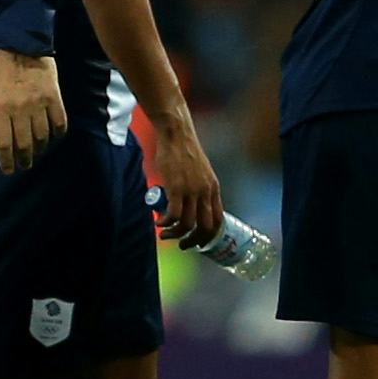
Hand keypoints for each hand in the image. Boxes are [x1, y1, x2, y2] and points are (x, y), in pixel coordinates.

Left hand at [0, 49, 61, 172]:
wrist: (21, 42)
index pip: (4, 144)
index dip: (6, 161)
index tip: (8, 169)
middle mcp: (20, 110)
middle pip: (24, 144)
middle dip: (24, 159)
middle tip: (23, 166)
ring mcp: (39, 104)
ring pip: (42, 137)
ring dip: (39, 149)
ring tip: (36, 154)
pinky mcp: (54, 97)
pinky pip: (59, 122)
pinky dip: (57, 133)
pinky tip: (53, 138)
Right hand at [141, 113, 221, 244]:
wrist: (176, 134)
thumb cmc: (183, 150)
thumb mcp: (199, 172)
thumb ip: (198, 188)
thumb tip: (187, 204)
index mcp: (213, 188)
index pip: (218, 220)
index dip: (209, 235)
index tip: (198, 241)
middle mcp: (205, 192)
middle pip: (205, 227)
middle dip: (193, 241)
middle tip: (181, 244)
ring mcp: (191, 191)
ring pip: (187, 224)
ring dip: (175, 234)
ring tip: (164, 233)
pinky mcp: (176, 188)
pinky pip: (173, 215)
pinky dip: (165, 223)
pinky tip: (159, 222)